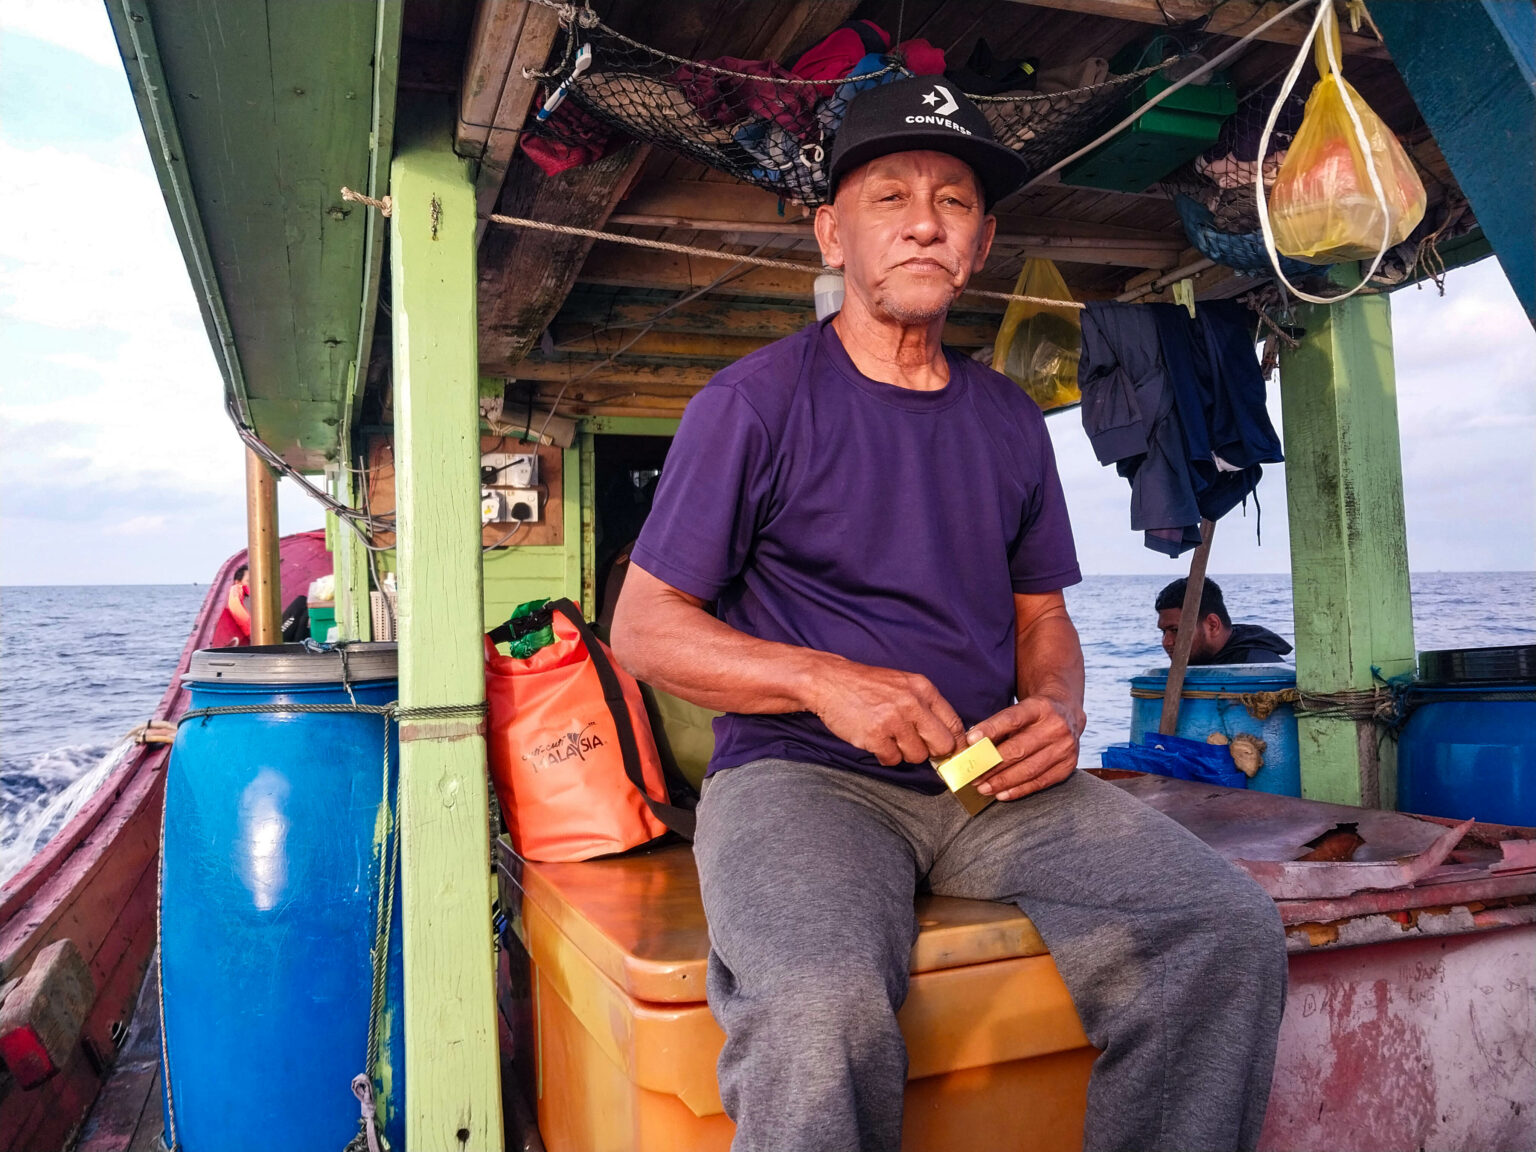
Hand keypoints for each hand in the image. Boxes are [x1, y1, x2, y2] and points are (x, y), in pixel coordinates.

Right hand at [809, 659, 964, 765]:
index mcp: (923, 689)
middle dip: (931, 751)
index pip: (954, 723)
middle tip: (916, 745)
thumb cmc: (866, 686)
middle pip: (942, 744)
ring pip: (917, 756)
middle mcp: (912, 703)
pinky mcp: (875, 736)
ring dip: (903, 752)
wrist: (828, 681)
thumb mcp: (902, 684)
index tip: (953, 753)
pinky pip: (892, 760)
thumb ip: (924, 706)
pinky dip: (884, 755)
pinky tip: (875, 740)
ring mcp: (893, 721)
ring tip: (888, 736)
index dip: (957, 743)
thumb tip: (947, 737)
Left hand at [968, 696, 1081, 800]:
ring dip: (1002, 781)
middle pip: (1019, 749)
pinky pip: (1040, 782)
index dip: (990, 730)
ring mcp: (1064, 748)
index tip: (970, 741)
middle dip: (991, 765)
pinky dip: (1018, 790)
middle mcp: (1056, 727)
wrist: (1066, 712)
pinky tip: (1002, 794)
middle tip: (972, 775)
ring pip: (1029, 769)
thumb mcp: (1019, 709)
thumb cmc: (1034, 714)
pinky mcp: (1068, 766)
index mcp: (1040, 707)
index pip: (1012, 719)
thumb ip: (998, 726)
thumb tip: (972, 746)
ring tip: (983, 787)